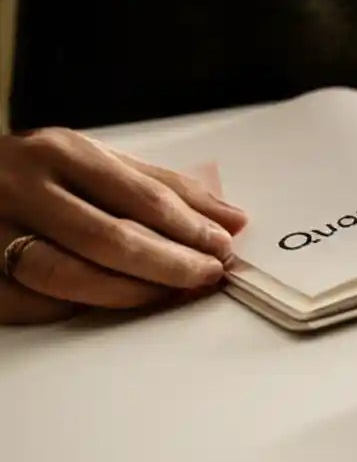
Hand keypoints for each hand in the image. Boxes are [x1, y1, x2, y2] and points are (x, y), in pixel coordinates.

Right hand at [0, 128, 247, 324]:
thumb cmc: (29, 174)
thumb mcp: (90, 162)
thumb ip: (160, 188)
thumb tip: (230, 219)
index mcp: (59, 153)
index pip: (140, 196)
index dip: (189, 226)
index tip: (222, 246)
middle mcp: (22, 187)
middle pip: (110, 238)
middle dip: (170, 263)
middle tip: (207, 274)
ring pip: (68, 274)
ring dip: (130, 291)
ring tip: (168, 293)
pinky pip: (30, 302)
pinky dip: (75, 308)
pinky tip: (108, 305)